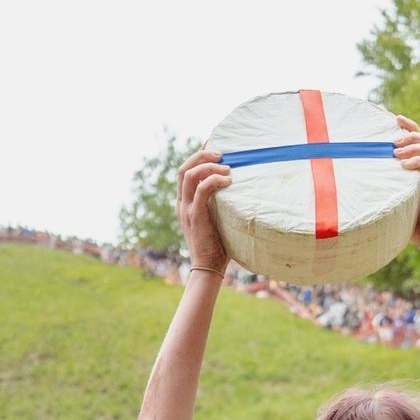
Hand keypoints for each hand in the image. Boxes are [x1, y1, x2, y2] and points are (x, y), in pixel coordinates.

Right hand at [177, 148, 231, 274]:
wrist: (208, 269)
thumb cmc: (217, 247)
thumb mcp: (216, 220)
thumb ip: (219, 205)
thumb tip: (238, 192)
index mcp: (184, 203)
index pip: (185, 172)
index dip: (197, 157)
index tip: (214, 149)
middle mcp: (182, 204)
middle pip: (184, 168)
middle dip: (202, 156)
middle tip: (221, 155)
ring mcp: (186, 210)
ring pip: (189, 174)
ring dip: (208, 166)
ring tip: (226, 168)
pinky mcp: (195, 217)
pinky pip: (201, 189)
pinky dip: (213, 180)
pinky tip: (227, 181)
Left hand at [395, 119, 419, 259]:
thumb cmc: (417, 226)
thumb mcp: (402, 199)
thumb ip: (395, 186)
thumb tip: (370, 177)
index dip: (412, 128)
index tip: (396, 119)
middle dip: (412, 136)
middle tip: (392, 141)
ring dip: (414, 147)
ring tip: (396, 152)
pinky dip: (419, 162)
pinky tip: (404, 164)